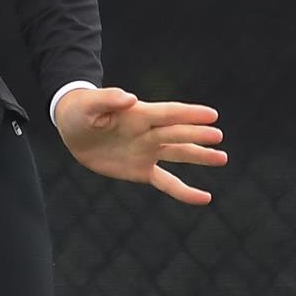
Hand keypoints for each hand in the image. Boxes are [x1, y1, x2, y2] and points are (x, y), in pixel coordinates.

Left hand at [53, 87, 226, 205]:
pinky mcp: (141, 170)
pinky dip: (184, 192)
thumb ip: (108, 99)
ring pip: (178, 154)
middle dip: (195, 135)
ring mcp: (148, 151)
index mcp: (139, 114)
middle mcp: (149, 132)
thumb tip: (130, 98)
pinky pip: (167, 183)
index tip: (211, 115)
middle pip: (176, 134)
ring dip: (199, 156)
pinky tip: (204, 198)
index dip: (188, 114)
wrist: (73, 129)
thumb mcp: (88, 104)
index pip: (168, 113)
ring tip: (221, 158)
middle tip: (217, 136)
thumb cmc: (81, 110)